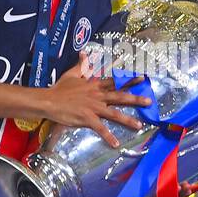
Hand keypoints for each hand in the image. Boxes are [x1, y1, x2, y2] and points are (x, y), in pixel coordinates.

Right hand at [36, 60, 153, 148]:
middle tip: (149, 101)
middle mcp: (97, 95)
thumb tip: (84, 53)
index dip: (129, 79)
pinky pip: (100, 128)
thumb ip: (81, 65)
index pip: (115, 81)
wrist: (49, 100)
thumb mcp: (72, 74)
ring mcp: (93, 107)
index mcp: (95, 85)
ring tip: (139, 125)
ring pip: (114, 113)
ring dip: (127, 119)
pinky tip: (116, 143)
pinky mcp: (87, 118)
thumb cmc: (60, 88)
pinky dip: (108, 136)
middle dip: (135, 98)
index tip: (142, 78)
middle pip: (120, 96)